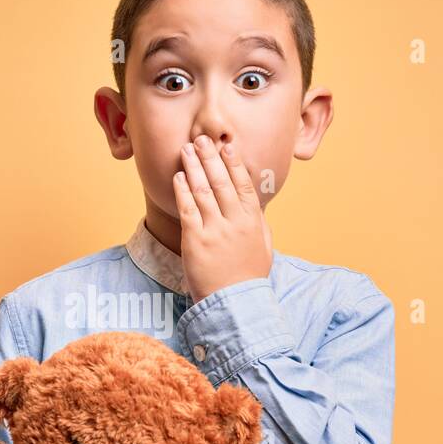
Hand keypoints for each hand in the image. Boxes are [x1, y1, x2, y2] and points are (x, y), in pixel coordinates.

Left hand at [173, 135, 273, 302]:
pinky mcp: (195, 240)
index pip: (243, 184)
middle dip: (210, 157)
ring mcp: (215, 230)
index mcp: (252, 221)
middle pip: (221, 181)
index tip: (227, 145)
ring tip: (186, 150)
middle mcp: (234, 221)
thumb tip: (255, 206)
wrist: (235, 304)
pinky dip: (182, 191)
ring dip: (194, 167)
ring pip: (202, 190)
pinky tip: (178, 177)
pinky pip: (187, 209)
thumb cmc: (248, 278)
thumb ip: (260, 224)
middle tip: (200, 139)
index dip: (234, 162)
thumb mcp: (264, 248)